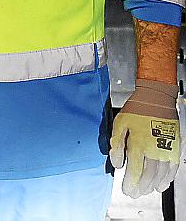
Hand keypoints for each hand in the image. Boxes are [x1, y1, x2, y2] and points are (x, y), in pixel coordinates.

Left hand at [109, 79, 179, 197]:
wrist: (156, 99)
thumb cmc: (136, 109)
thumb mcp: (120, 123)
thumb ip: (117, 144)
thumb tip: (117, 162)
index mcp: (138, 144)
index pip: (135, 170)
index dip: (130, 182)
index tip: (126, 190)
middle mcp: (154, 149)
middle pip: (148, 175)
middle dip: (141, 187)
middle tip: (135, 193)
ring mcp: (166, 149)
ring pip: (161, 174)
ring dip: (153, 185)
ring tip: (146, 191)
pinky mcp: (175, 148)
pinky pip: (172, 168)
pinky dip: (167, 178)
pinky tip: (162, 184)